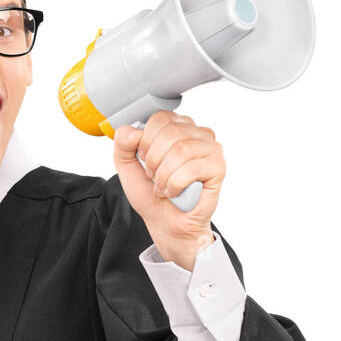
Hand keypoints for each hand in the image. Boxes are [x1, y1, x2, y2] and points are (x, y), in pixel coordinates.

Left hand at [113, 110, 223, 270]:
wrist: (164, 222)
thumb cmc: (151, 193)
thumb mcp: (126, 165)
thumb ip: (122, 143)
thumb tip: (132, 132)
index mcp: (178, 126)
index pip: (160, 118)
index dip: (145, 142)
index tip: (144, 159)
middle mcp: (197, 134)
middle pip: (171, 132)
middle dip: (154, 160)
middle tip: (154, 176)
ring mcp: (211, 149)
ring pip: (181, 150)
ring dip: (164, 175)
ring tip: (163, 185)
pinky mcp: (218, 167)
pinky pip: (192, 169)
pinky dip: (175, 185)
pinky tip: (175, 192)